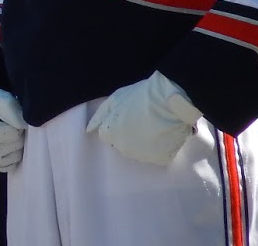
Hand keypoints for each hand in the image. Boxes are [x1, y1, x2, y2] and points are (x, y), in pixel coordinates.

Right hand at [0, 72, 27, 171]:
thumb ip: (11, 108)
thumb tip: (25, 126)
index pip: (15, 133)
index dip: (15, 121)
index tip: (4, 115)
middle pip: (17, 146)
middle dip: (15, 132)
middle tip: (3, 122)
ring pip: (17, 157)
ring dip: (14, 143)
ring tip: (1, 132)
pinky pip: (12, 165)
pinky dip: (10, 154)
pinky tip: (1, 143)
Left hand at [86, 72, 200, 164]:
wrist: (168, 101)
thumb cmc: (139, 97)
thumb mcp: (113, 100)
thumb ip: (99, 117)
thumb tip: (89, 130)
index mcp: (110, 134)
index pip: (107, 136)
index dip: (116, 126)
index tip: (126, 118)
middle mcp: (124, 149)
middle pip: (122, 145)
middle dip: (128, 135)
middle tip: (141, 121)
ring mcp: (143, 156)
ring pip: (139, 151)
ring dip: (143, 142)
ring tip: (153, 126)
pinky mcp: (160, 159)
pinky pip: (156, 155)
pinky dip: (159, 147)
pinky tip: (163, 134)